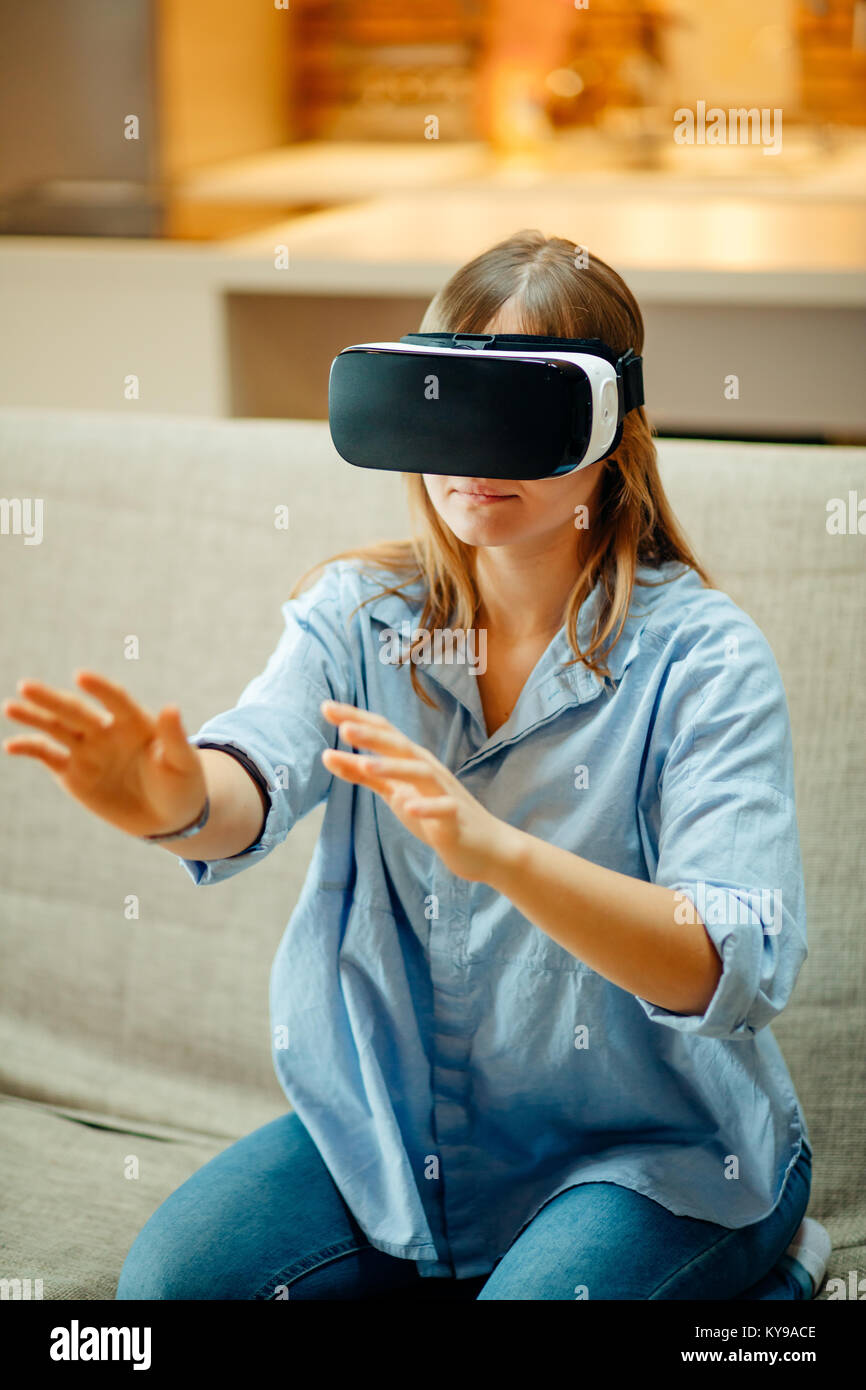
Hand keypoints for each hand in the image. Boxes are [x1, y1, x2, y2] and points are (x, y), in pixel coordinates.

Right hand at [2, 670, 206, 838]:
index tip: (82, 677)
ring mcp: (87, 750)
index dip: (101, 689)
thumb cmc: (181, 783)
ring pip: (56, 728)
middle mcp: (106, 730)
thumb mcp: (183, 762)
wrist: (167, 815)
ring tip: (11, 706)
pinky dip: (30, 749)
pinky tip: (11, 746)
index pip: (116, 700)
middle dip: (52, 699)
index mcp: (135, 721)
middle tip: (26, 686)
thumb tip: (171, 708)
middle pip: (76, 711)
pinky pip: (48, 756)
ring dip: (34, 718)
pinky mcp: (73, 772)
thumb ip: (174, 737)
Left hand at [320, 700, 510, 882]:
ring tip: (366, 764)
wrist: (481, 844)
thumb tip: (326, 755)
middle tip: (344, 727)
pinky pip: (443, 808)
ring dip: (393, 767)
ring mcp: (443, 792)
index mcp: (410, 760)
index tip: (325, 707)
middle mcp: (427, 768)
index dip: (356, 718)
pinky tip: (409, 808)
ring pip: (420, 772)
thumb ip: (363, 774)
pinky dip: (426, 807)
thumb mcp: (394, 792)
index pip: (382, 731)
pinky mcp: (455, 818)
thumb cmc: (433, 813)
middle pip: (399, 746)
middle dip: (372, 736)